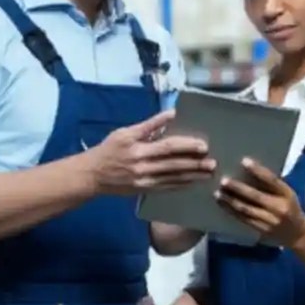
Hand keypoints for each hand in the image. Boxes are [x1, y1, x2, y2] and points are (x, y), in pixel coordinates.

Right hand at [90, 111, 215, 194]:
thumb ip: (148, 125)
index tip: (202, 145)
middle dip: (194, 162)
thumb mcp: (125, 132)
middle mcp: (141, 163)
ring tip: (208, 173)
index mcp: (137, 146)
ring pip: (172, 177)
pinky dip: (181, 185)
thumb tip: (171, 114)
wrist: (92, 174)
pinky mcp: (143, 189)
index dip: (186, 145)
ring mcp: (143, 179)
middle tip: (212, 161)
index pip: (167, 145)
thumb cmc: (108, 149)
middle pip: (173, 162)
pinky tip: (193, 182)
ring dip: (192, 175)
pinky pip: (166, 187)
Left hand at [216, 158, 304, 246]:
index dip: (258, 170)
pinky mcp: (261, 230)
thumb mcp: (287, 194)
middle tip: (223, 180)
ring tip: (217, 193)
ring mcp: (270, 220)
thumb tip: (248, 170)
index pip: (272, 180)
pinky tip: (222, 203)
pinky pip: (243, 219)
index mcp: (287, 194)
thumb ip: (272, 185)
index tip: (244, 161)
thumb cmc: (289, 207)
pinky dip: (231, 210)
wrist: (297, 234)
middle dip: (238, 188)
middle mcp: (279, 208)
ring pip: (246, 209)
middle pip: (256, 196)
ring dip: (230, 201)